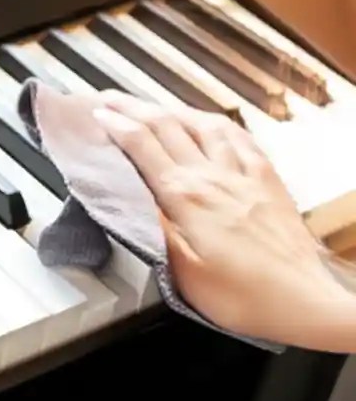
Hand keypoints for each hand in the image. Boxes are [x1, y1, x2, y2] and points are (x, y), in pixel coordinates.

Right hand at [92, 91, 354, 349]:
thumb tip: (127, 199)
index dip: (116, 124)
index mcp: (185, 198)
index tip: (97, 114)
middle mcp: (213, 177)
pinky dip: (216, 123)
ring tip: (153, 105)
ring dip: (171, 109)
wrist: (304, 300)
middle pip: (167, 126)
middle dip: (133, 107)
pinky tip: (210, 122)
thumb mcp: (182, 273)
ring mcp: (242, 175)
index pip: (142, 146)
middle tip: (110, 100)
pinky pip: (239, 138)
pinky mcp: (267, 181)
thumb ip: (153, 230)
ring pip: (202, 124)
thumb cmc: (244, 296)